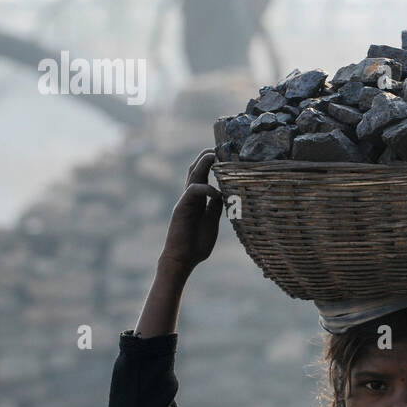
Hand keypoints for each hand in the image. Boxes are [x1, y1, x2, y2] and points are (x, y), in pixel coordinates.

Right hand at [159, 148, 223, 272]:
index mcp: (198, 200)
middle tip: (218, 146)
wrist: (183, 260)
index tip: (225, 155)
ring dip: (203, 163)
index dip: (212, 164)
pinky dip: (206, 189)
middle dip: (206, 157)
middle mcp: (190, 197)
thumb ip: (215, 208)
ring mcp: (185, 201)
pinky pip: (193, 191)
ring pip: (192, 175)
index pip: (204, 176)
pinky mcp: (182, 208)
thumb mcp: (212, 222)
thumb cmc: (197, 244)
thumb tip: (224, 194)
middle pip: (196, 170)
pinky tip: (217, 194)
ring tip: (214, 154)